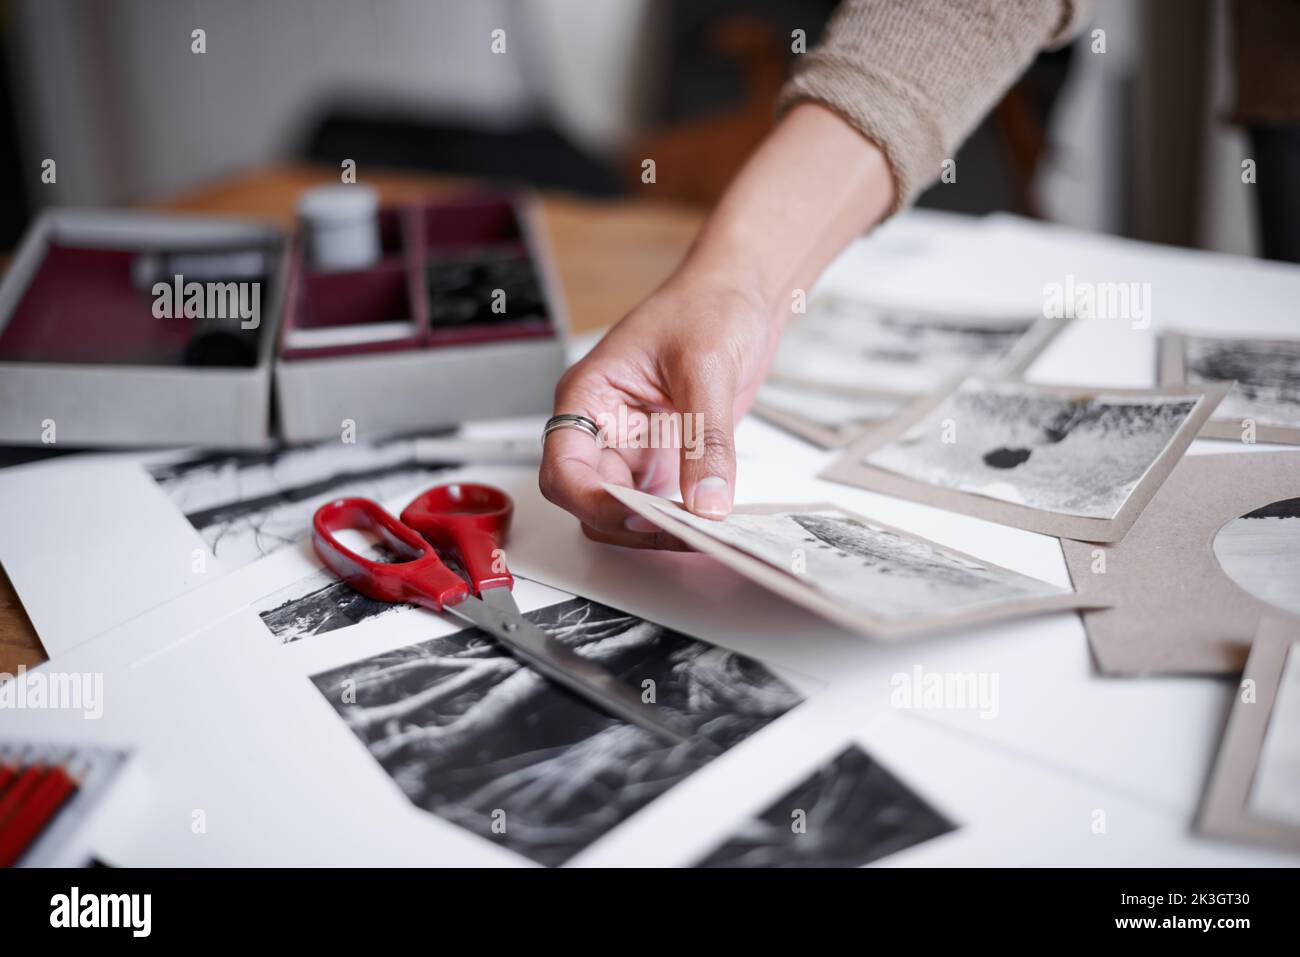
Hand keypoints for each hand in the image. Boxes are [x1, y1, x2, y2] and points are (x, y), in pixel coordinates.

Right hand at [539, 271, 779, 547]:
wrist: (741, 294)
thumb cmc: (707, 305)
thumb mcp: (707, 367)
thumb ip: (707, 439)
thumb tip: (707, 500)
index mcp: (589, 396)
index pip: (565, 469)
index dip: (595, 501)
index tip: (641, 512)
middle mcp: (603, 426)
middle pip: (588, 501)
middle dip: (629, 523)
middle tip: (683, 530)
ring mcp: (632, 445)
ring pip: (621, 511)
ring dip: (655, 528)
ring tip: (703, 529)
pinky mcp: (664, 455)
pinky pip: (660, 501)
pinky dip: (681, 517)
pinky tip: (712, 516)